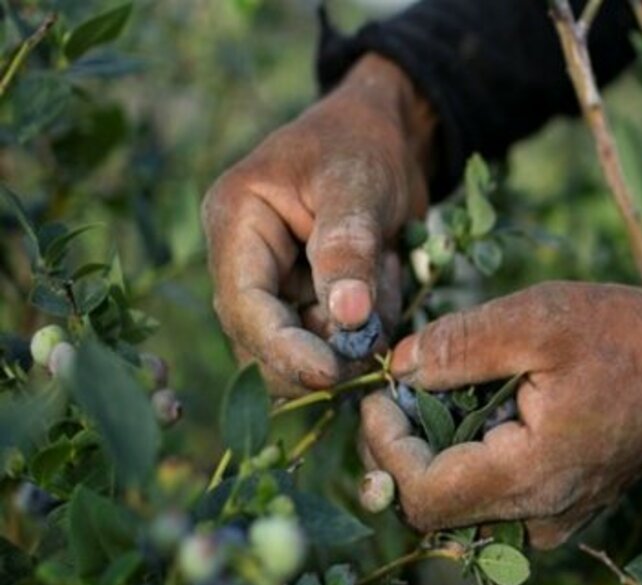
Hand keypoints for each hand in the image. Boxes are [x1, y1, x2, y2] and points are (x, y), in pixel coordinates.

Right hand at [202, 55, 435, 394]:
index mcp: (235, 224)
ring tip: (389, 268)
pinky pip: (335, 340)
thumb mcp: (357, 187)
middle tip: (379, 333)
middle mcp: (243, 262)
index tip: (333, 374)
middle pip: (263, 343)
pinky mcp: (307, 300)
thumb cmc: (363, 144)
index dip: (285, 350)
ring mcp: (274, 285)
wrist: (386, 136)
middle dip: (323, 352)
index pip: (245, 308)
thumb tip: (349, 320)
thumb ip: (349, 250)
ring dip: (355, 335)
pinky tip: (390, 273)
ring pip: (304, 349)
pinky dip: (371, 325)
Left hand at [359, 281, 641, 547]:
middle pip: (437, 509)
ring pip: (465, 505)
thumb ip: (460, 345)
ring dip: (438, 452)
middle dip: (404, 449)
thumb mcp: (540, 318)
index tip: (377, 394)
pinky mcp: (569, 505)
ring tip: (444, 389)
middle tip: (402, 388)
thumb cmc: (632, 336)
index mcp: (534, 477)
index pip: (423, 498)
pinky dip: (473, 457)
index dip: (384, 448)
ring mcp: (559, 517)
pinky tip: (484, 407)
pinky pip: (498, 497)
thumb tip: (397, 367)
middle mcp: (544, 516)